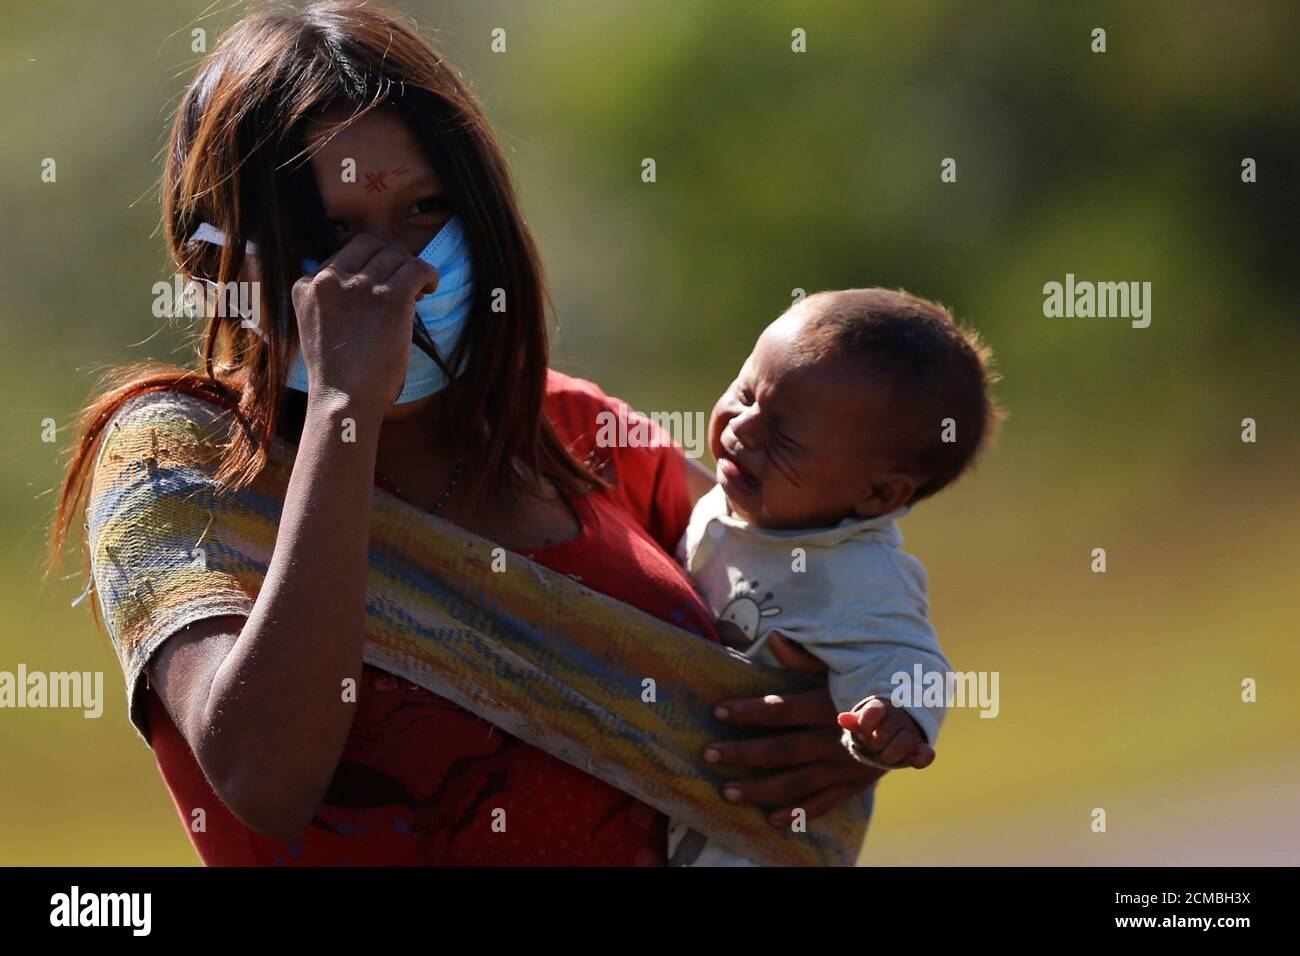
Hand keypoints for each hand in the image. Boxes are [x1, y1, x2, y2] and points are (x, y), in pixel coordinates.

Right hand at [290, 234, 438, 411]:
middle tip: (403, 281)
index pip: (345, 251)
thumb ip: (330, 299)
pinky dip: (429, 274)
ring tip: (419, 290)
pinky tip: (430, 289)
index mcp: (307, 285)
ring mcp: (360, 287)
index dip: (369, 263)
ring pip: (397, 254)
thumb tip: (365, 280)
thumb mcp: (315, 325)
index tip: (381, 281)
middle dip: (391, 258)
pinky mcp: (390, 298)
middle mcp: (330, 279)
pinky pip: (418, 268)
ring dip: (411, 268)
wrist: (344, 399)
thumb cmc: (336, 373)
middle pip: (371, 244)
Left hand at [705, 633, 885, 827]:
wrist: (914, 718)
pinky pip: (823, 803)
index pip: (781, 710)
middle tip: (709, 753)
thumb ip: (805, 659)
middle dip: (743, 753)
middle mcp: (834, 739)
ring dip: (761, 788)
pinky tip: (771, 818)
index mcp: (828, 707)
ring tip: (728, 791)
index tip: (718, 710)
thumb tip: (775, 639)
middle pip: (781, 749)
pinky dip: (798, 812)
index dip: (748, 710)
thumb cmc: (868, 687)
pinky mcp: (853, 785)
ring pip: (796, 781)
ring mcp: (843, 767)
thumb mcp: (840, 667)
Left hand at [838, 698, 935, 768]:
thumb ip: (854, 721)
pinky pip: (926, 754)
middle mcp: (899, 718)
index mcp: (882, 708)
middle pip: (883, 734)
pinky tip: (911, 760)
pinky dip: (920, 759)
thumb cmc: (875, 725)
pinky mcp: (922, 747)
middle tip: (874, 744)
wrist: (898, 724)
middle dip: (874, 743)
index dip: (865, 724)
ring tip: (884, 756)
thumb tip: (842, 719)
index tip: (863, 730)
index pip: (872, 712)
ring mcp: (911, 732)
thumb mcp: (862, 721)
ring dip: (889, 755)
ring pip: (904, 743)